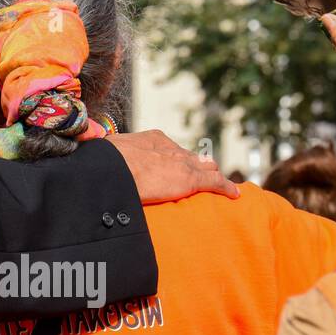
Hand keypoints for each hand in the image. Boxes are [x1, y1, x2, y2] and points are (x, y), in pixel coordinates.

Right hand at [108, 129, 238, 203]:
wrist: (113, 170)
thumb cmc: (105, 164)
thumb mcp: (109, 156)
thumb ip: (115, 160)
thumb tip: (101, 166)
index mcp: (152, 140)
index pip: (170, 149)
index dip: (174, 160)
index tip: (171, 169)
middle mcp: (171, 148)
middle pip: (191, 156)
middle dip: (196, 166)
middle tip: (196, 178)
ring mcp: (183, 162)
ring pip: (207, 167)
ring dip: (211, 176)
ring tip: (217, 186)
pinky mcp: (192, 178)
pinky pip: (216, 182)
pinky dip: (226, 188)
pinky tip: (234, 194)